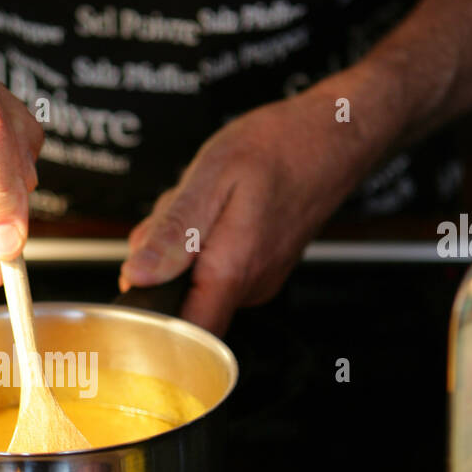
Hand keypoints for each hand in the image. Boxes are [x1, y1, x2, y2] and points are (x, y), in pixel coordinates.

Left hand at [119, 83, 379, 333]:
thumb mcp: (210, 178)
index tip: (140, 281)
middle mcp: (249, 285)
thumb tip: (138, 276)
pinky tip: (217, 207)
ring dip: (180, 244)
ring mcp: (258, 278)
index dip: (150, 319)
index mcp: (232, 270)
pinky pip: (213, 266)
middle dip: (160, 261)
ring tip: (203, 202)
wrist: (333, 135)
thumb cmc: (280, 147)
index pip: (183, 336)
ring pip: (194, 280)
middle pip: (180, 300)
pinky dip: (201, 239)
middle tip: (176, 213)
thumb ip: (173, 234)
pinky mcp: (261, 267)